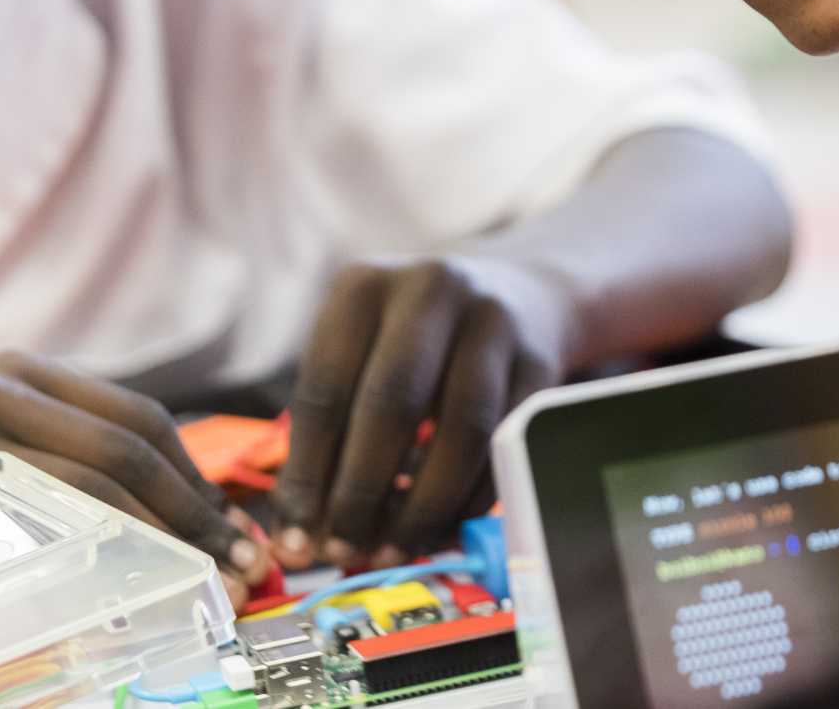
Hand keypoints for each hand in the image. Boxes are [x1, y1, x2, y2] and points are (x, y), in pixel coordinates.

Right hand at [0, 351, 273, 605]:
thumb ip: (41, 459)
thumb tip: (138, 513)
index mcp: (24, 376)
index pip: (141, 422)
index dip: (197, 481)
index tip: (232, 534)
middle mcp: (12, 383)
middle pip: (140, 441)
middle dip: (201, 506)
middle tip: (241, 562)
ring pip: (109, 470)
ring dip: (171, 526)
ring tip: (208, 575)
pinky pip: (53, 499)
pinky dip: (109, 536)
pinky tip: (136, 572)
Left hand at [270, 254, 576, 570]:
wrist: (521, 293)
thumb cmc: (415, 340)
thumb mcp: (361, 355)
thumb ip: (325, 437)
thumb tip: (297, 538)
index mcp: (363, 287)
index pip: (323, 389)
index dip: (308, 473)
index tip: (299, 534)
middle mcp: (429, 290)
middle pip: (391, 403)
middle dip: (363, 492)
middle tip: (346, 551)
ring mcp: (493, 321)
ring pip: (461, 429)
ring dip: (423, 506)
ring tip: (395, 550)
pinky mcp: (541, 360)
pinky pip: (506, 444)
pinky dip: (472, 499)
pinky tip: (442, 528)